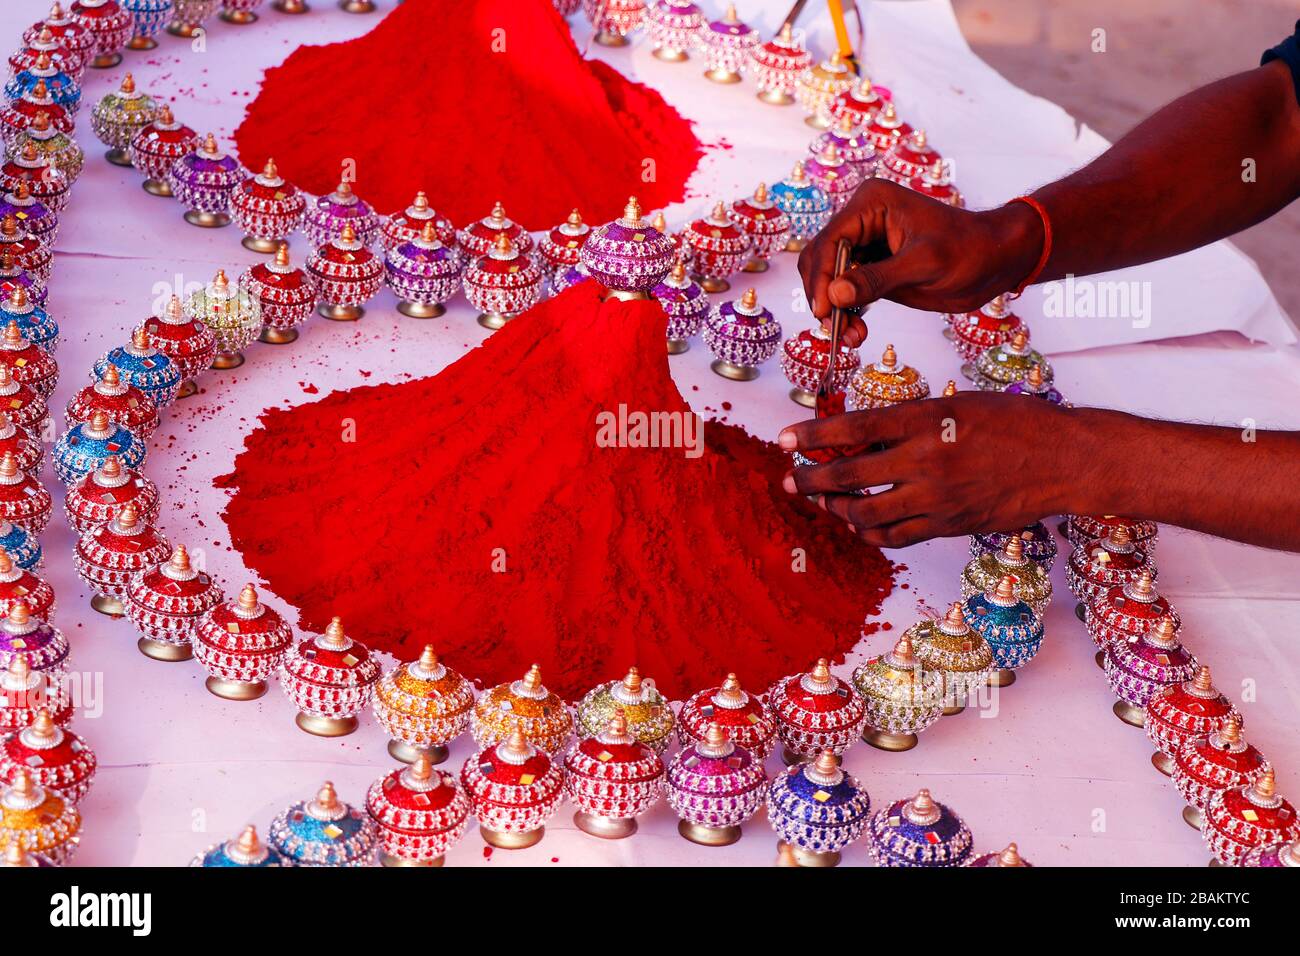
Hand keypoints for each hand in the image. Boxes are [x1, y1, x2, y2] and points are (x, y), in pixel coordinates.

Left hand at [778, 392, 1088, 547]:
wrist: (1064, 460)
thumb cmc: (1016, 423)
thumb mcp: (957, 403)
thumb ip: (911, 420)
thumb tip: (863, 434)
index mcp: (925, 419)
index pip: (852, 428)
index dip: (812, 435)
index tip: (785, 438)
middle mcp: (925, 460)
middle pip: (848, 475)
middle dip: (810, 479)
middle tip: (790, 479)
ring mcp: (936, 498)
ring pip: (865, 513)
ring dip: (835, 509)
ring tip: (824, 502)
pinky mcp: (948, 525)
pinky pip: (895, 537)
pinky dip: (870, 532)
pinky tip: (860, 525)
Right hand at [797, 179, 1043, 344]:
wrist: (995, 262)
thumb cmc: (969, 249)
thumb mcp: (924, 264)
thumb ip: (877, 279)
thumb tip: (835, 296)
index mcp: (871, 204)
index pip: (830, 241)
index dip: (822, 277)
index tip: (824, 310)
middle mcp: (862, 222)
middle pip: (821, 260)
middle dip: (825, 296)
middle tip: (835, 329)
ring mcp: (866, 246)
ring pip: (830, 280)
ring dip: (834, 310)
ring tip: (852, 336)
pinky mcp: (873, 270)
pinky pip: (846, 292)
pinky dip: (846, 313)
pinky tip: (857, 332)